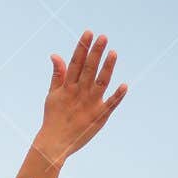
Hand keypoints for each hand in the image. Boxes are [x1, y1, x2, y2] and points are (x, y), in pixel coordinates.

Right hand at [35, 31, 126, 164]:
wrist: (54, 144)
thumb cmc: (53, 118)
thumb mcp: (52, 95)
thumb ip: (57, 75)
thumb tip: (56, 54)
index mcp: (68, 87)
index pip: (76, 63)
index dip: (82, 48)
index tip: (89, 33)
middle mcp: (79, 93)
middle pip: (89, 69)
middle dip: (96, 53)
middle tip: (103, 37)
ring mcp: (90, 105)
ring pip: (100, 83)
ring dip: (107, 68)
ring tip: (114, 53)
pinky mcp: (99, 117)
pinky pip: (110, 105)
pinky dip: (117, 96)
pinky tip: (125, 86)